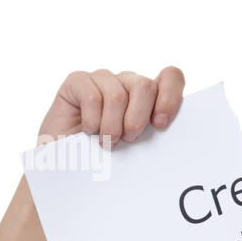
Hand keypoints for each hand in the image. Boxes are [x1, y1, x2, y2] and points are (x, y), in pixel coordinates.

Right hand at [36, 66, 184, 147]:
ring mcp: (102, 78)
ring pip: (118, 94)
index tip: (159, 124)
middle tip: (128, 138)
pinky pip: (92, 97)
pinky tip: (88, 131)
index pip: (171, 76)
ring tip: (108, 141)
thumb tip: (172, 131)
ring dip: (112, 126)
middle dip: (137, 119)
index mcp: (150, 94)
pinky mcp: (78, 81)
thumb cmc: (109, 155)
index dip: (170, 97)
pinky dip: (92, 121)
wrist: (69, 163)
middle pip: (145, 86)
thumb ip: (155, 131)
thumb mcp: (139, 144)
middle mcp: (127, 81)